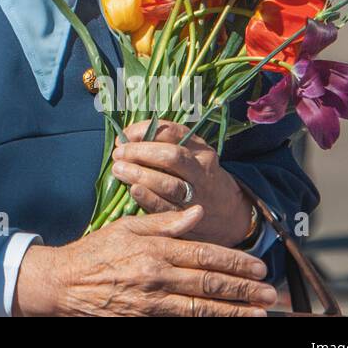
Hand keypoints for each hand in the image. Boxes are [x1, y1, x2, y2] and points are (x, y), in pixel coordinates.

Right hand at [13, 206, 275, 315]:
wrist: (65, 282)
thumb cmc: (96, 251)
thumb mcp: (128, 227)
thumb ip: (165, 221)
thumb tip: (197, 212)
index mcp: (155, 249)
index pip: (204, 254)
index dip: (234, 261)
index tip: (257, 266)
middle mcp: (158, 275)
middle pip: (210, 282)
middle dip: (243, 288)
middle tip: (269, 293)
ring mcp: (153, 301)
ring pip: (202, 307)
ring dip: (234, 310)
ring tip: (258, 313)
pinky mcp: (146, 318)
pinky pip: (184, 320)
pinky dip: (207, 320)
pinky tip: (224, 320)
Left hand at [111, 119, 256, 247]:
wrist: (228, 213)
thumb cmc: (195, 177)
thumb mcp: (189, 155)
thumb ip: (160, 144)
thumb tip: (122, 139)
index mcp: (200, 148)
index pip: (171, 132)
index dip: (143, 131)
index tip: (124, 136)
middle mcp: (202, 169)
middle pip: (172, 156)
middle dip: (140, 153)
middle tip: (118, 155)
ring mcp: (198, 194)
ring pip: (169, 183)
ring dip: (140, 175)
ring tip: (119, 170)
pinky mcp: (190, 216)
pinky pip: (167, 207)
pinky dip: (148, 198)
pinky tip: (134, 190)